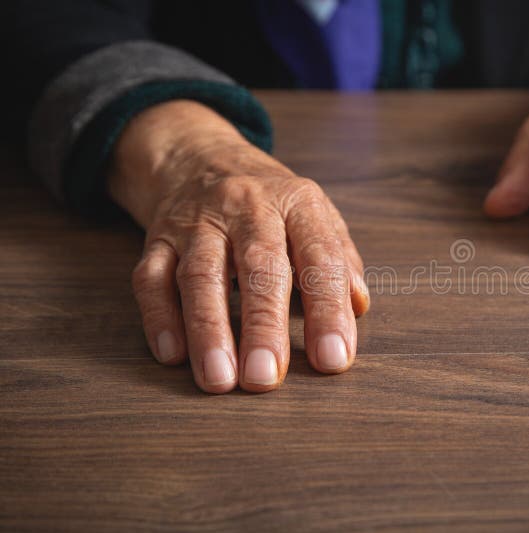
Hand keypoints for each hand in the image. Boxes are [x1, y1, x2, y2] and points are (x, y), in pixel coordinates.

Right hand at [108, 100, 368, 392]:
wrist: (202, 158)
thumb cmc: (272, 204)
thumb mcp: (316, 217)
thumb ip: (340, 261)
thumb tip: (358, 306)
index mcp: (297, 203)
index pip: (319, 257)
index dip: (328, 310)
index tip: (334, 359)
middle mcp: (247, 207)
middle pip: (257, 266)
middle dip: (263, 325)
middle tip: (266, 378)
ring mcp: (198, 222)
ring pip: (200, 275)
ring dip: (208, 329)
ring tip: (219, 379)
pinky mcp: (158, 239)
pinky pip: (152, 278)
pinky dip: (160, 317)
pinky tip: (173, 356)